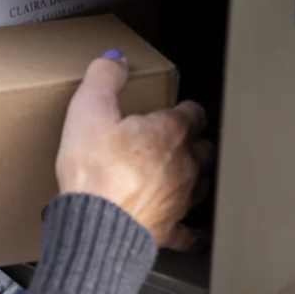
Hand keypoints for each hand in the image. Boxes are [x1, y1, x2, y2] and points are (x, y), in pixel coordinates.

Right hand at [56, 50, 210, 249]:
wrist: (96, 225)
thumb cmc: (94, 171)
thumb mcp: (89, 110)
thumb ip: (104, 78)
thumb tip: (115, 59)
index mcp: (169, 132)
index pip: (193, 113)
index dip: (186, 109)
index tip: (178, 109)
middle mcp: (184, 165)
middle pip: (205, 148)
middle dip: (196, 142)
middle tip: (182, 139)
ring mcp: (180, 199)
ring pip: (202, 185)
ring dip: (196, 179)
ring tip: (186, 175)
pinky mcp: (169, 230)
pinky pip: (190, 234)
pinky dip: (194, 232)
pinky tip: (195, 234)